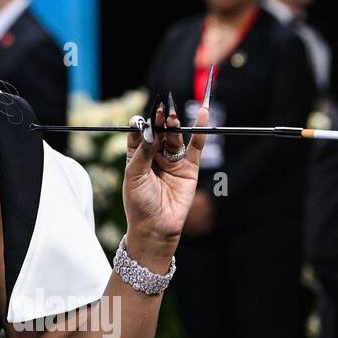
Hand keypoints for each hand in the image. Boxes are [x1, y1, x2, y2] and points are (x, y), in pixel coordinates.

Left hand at [122, 95, 208, 264]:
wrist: (155, 226)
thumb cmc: (139, 203)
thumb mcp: (134, 175)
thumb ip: (142, 152)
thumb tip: (149, 131)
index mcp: (137, 156)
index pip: (140, 134)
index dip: (141, 124)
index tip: (142, 117)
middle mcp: (155, 156)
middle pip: (159, 133)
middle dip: (159, 122)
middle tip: (161, 110)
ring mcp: (172, 161)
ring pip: (175, 138)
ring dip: (174, 126)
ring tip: (172, 116)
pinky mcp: (189, 168)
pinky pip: (196, 146)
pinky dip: (200, 131)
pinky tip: (203, 115)